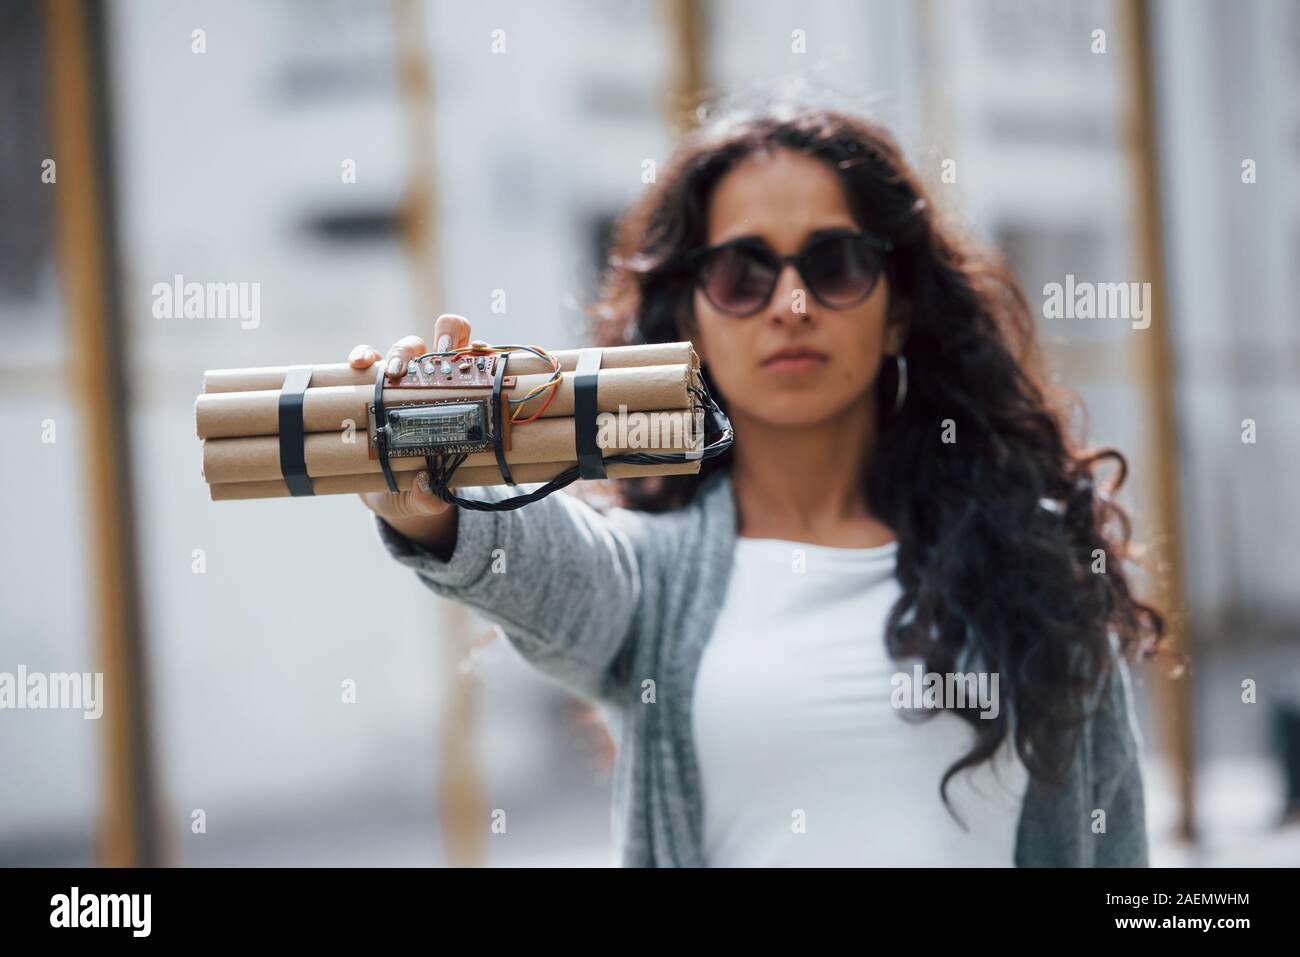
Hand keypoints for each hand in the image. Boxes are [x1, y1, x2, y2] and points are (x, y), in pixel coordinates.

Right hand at [348, 314, 477, 539]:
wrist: (383, 492)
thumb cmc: (415, 487)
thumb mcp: (423, 497)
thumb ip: (428, 497)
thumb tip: (429, 489)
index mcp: (461, 398)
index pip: (480, 364)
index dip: (483, 355)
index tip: (480, 359)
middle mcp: (433, 381)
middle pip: (448, 339)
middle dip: (447, 338)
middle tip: (441, 359)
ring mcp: (402, 379)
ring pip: (408, 345)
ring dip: (404, 352)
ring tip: (394, 373)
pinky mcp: (368, 383)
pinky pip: (366, 358)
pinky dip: (363, 356)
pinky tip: (359, 365)